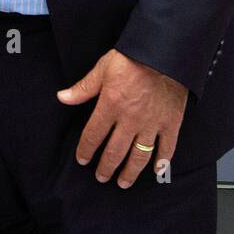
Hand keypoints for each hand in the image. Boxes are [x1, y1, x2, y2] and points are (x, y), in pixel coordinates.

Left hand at [56, 48, 187, 187]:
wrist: (164, 52)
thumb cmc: (132, 58)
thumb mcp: (102, 69)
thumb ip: (83, 88)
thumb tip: (62, 97)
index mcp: (110, 105)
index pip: (93, 135)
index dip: (86, 150)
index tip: (82, 160)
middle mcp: (130, 120)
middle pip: (115, 152)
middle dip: (106, 167)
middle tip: (101, 177)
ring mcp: (151, 124)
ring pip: (139, 156)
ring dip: (129, 172)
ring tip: (123, 182)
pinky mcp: (170, 123)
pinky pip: (166, 148)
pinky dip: (161, 162)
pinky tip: (156, 171)